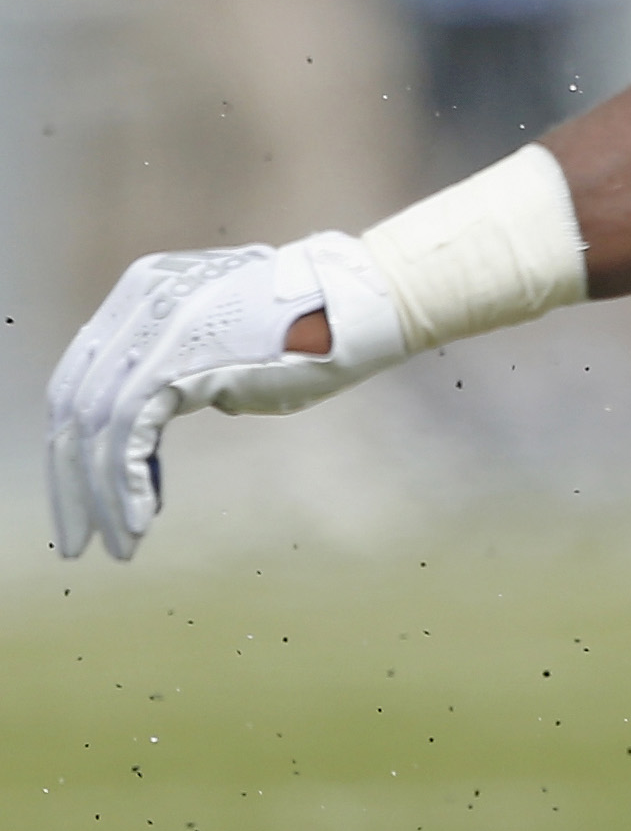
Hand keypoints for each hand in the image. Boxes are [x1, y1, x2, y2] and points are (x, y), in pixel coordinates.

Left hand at [46, 236, 406, 560]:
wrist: (358, 309)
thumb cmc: (310, 332)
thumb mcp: (229, 342)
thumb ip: (183, 367)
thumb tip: (154, 415)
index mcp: (147, 289)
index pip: (83, 374)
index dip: (74, 440)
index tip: (83, 490)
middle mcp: (141, 302)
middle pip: (74, 403)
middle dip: (72, 478)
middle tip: (77, 536)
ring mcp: (156, 329)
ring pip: (96, 426)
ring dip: (99, 495)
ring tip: (117, 542)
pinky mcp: (177, 362)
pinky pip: (129, 435)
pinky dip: (126, 485)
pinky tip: (139, 520)